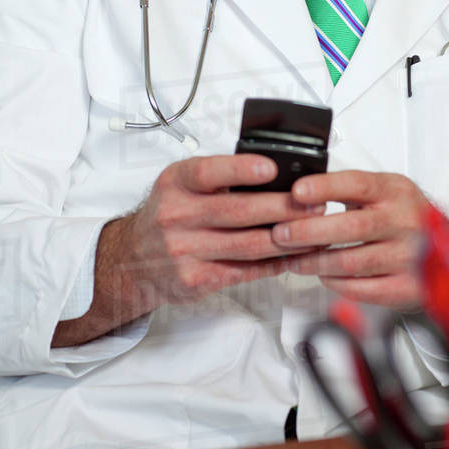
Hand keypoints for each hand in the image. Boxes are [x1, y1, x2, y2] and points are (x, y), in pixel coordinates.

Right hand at [52, 154, 318, 346]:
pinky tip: (296, 254)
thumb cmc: (168, 214)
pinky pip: (246, 270)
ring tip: (318, 230)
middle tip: (317, 203)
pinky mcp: (196, 280)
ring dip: (290, 238)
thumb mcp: (179, 185)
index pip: (207, 173)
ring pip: (249, 245)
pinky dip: (275, 263)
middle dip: (284, 207)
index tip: (272, 168)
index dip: (240, 170)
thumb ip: (218, 178)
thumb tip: (278, 173)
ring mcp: (185, 252)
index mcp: (175, 184)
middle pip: (239, 212)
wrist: (130, 260)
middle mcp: (176, 217)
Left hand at [270, 170, 431, 307]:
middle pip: (352, 227)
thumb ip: (350, 190)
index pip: (358, 184)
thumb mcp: (386, 191)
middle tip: (282, 234)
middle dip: (309, 231)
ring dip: (316, 262)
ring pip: (352, 262)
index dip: (325, 187)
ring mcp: (408, 256)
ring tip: (294, 259)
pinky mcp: (405, 286)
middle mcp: (405, 222)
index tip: (297, 192)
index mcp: (397, 192)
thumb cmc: (405, 216)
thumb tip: (300, 192)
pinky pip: (362, 288)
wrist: (446, 250)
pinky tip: (323, 276)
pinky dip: (336, 283)